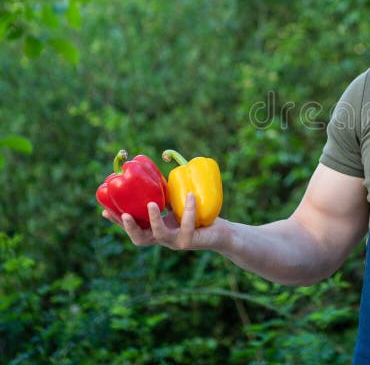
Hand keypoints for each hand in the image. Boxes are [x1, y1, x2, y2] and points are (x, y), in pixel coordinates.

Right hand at [102, 192, 224, 250]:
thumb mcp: (178, 203)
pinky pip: (187, 225)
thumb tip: (153, 171)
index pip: (133, 229)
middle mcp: (163, 240)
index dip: (117, 222)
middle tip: (123, 214)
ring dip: (154, 220)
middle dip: (130, 227)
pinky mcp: (190, 241)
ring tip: (152, 204)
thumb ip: (166, 194)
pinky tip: (189, 195)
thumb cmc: (199, 216)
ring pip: (159, 235)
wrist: (221, 232)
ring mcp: (176, 242)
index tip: (104, 210)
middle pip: (140, 239)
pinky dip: (188, 209)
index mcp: (156, 232)